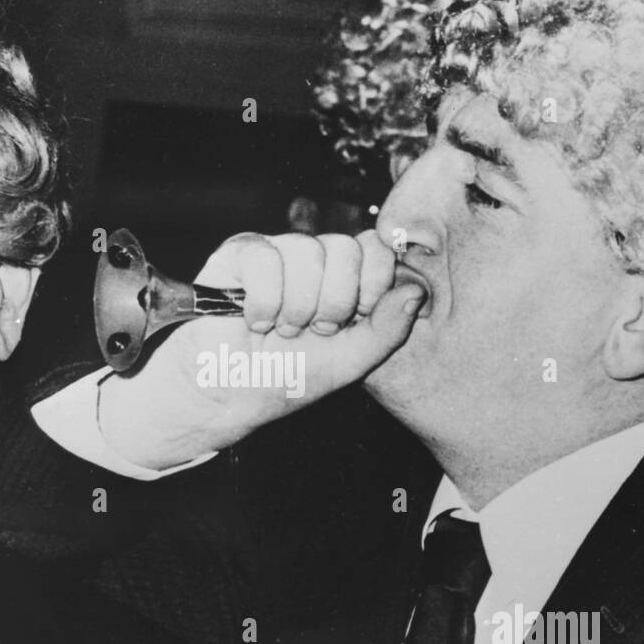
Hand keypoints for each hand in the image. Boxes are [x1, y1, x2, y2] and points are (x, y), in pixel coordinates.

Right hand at [98, 229, 427, 468]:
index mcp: (344, 279)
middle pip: (347, 249)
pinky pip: (266, 257)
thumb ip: (386, 330)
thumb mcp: (348, 362)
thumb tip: (416, 291)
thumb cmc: (284, 379)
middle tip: (314, 331)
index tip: (352, 321)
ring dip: (297, 307)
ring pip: (308, 251)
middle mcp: (314, 260)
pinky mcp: (240, 253)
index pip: (376, 248)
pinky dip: (264, 301)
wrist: (227, 394)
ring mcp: (278, 252)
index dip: (372, 284)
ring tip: (280, 331)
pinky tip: (255, 321)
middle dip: (334, 303)